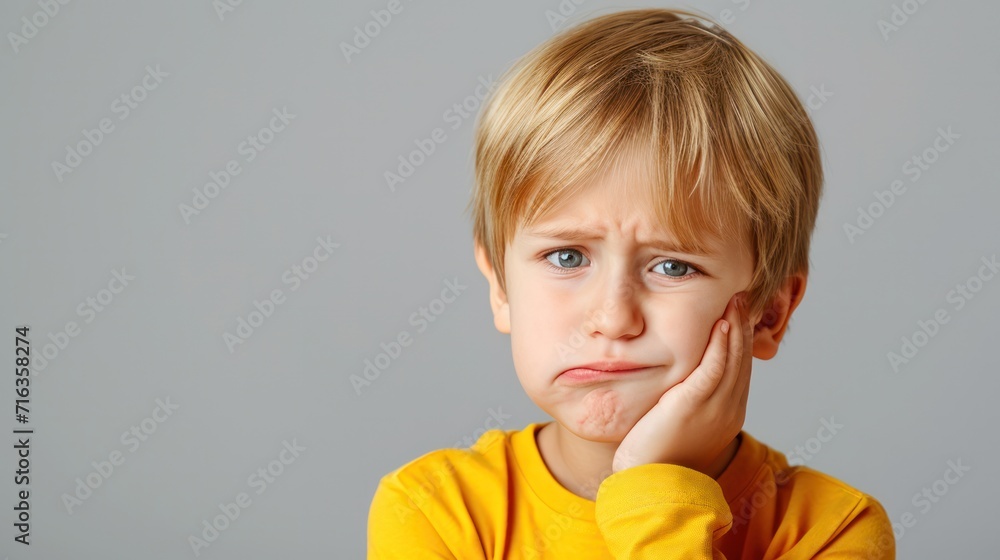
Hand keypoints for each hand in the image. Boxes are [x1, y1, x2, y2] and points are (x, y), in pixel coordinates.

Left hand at [612, 291, 752, 476]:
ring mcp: (715, 409)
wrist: (648, 481)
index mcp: (728, 414)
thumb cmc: (656, 456)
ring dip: (735, 326)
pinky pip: (713, 369)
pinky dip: (720, 346)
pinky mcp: (694, 406)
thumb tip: (681, 379)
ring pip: (731, 360)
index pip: (739, 368)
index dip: (740, 340)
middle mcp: (728, 410)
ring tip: (736, 300)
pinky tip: (722, 324)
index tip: (738, 314)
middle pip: (740, 360)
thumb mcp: (681, 421)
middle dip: (742, 326)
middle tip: (743, 297)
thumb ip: (687, 399)